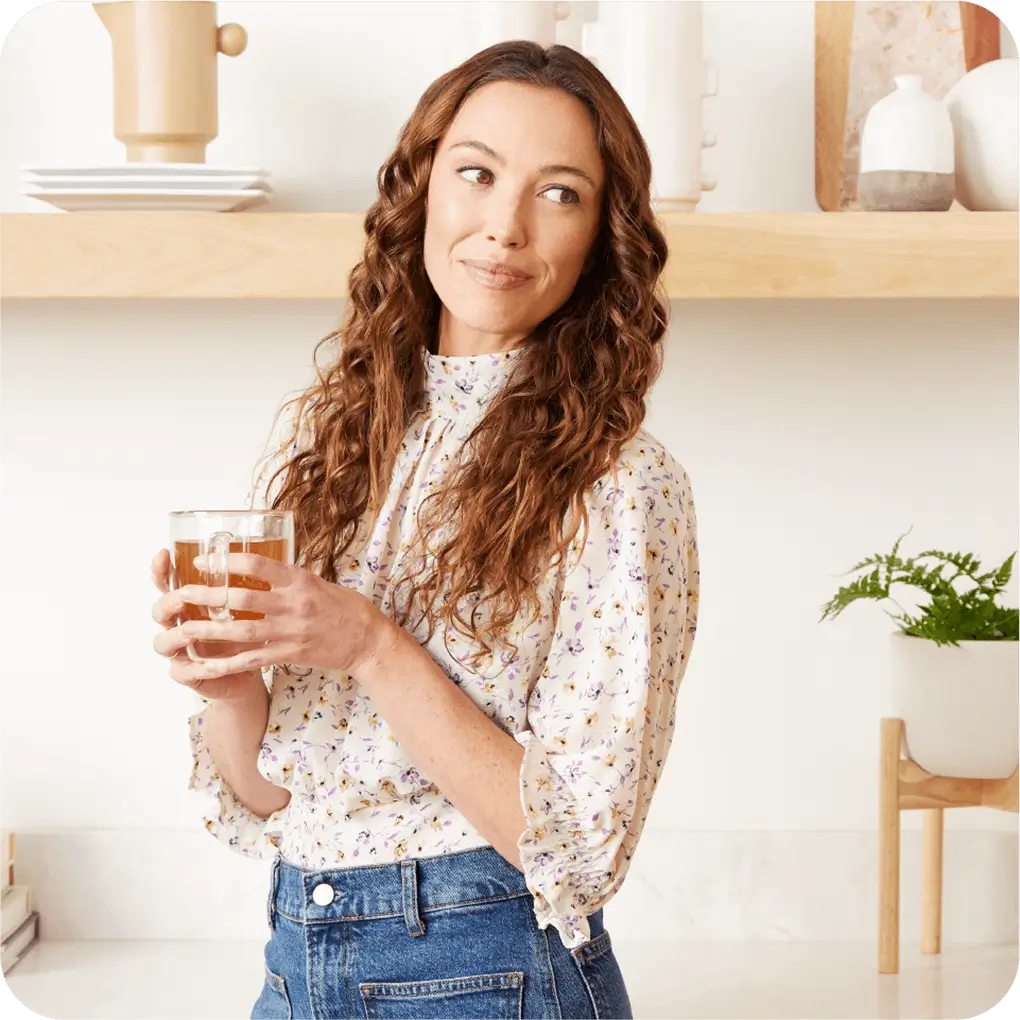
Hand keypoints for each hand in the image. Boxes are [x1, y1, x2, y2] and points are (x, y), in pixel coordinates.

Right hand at [151, 549, 267, 701]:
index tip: (164, 554)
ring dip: (176, 635)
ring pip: (162, 642)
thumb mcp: (245, 605)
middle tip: (183, 597)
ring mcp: (178, 650)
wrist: (249, 667)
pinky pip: (182, 672)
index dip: (161, 570)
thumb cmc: (244, 631)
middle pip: (159, 611)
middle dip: (168, 603)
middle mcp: (178, 625)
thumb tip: (255, 556)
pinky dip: (195, 668)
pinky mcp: (187, 674)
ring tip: (191, 632)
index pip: (167, 583)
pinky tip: (210, 665)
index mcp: (188, 604)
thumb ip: (241, 586)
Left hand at [155, 551, 389, 683]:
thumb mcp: (319, 582)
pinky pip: (252, 660)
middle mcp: (292, 605)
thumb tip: (260, 570)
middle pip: (241, 600)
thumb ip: (288, 579)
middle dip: (207, 597)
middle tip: (181, 593)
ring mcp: (290, 632)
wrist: (367, 640)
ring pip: (241, 631)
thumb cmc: (346, 608)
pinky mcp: (289, 655)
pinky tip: (206, 664)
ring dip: (209, 630)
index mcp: (299, 581)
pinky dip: (227, 663)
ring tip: (184, 628)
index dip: (226, 562)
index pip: (257, 566)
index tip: (203, 561)